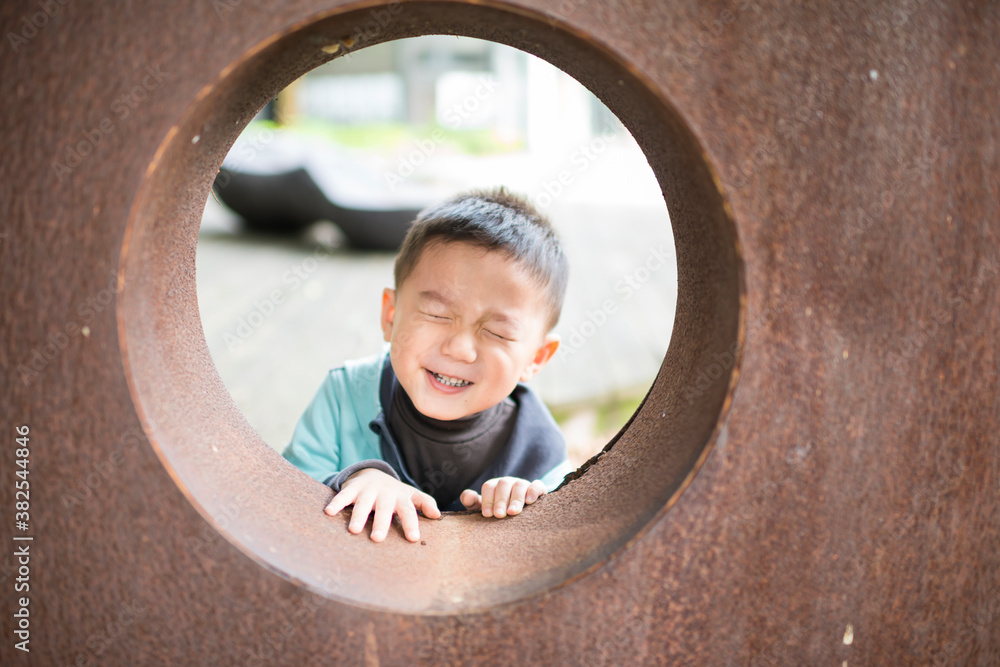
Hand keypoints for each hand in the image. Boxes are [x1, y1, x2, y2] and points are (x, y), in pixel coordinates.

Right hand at [324, 468, 440, 542]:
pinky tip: (329, 512)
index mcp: (401, 498)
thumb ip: (425, 503)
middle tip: (377, 539)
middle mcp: (385, 494)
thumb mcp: (411, 496)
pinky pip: (343, 495)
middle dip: (381, 523)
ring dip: (359, 516)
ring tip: (354, 530)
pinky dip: (336, 503)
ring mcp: (368, 490)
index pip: (408, 511)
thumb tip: (437, 516)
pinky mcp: (352, 488)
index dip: (411, 524)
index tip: (413, 538)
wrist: (373, 474)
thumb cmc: (395, 493)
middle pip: (384, 509)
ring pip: (363, 503)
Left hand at [460, 477, 545, 517]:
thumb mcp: (484, 509)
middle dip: (500, 500)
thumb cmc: (497, 513)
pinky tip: (530, 501)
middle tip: (499, 515)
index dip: (487, 500)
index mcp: (494, 486)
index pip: (489, 487)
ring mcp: (523, 485)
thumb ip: (473, 503)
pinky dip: (533, 491)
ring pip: (520, 485)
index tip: (487, 514)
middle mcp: (508, 483)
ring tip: (512, 512)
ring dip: (516, 499)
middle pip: (503, 484)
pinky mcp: (538, 490)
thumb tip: (467, 496)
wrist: (519, 520)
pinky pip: (537, 485)